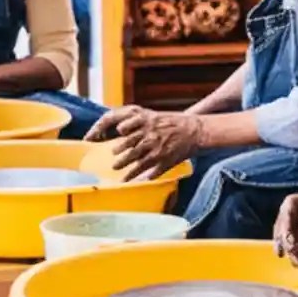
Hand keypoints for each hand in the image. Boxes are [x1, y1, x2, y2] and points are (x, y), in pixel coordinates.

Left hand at [84, 105, 202, 180]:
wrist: (196, 131)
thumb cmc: (175, 122)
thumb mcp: (155, 116)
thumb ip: (138, 121)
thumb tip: (119, 127)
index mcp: (147, 120)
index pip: (123, 125)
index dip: (110, 131)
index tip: (101, 137)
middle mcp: (149, 134)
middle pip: (127, 145)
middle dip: (119, 153)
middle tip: (113, 158)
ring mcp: (156, 148)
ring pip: (134, 159)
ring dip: (124, 165)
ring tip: (116, 167)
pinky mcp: (162, 160)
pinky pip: (146, 170)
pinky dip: (136, 176)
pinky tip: (130, 180)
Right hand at [273, 186, 297, 268]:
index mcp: (295, 202)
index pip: (285, 216)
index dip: (285, 231)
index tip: (292, 245)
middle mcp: (290, 214)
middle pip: (282, 231)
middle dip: (289, 247)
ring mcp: (293, 227)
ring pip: (286, 243)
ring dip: (293, 255)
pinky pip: (294, 248)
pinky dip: (297, 256)